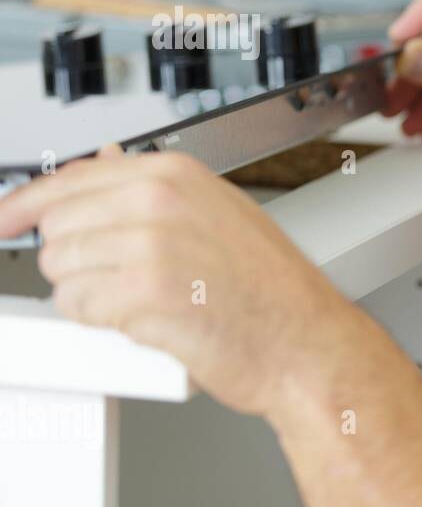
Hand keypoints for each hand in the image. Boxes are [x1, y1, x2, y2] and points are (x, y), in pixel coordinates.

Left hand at [0, 145, 371, 417]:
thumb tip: (105, 163)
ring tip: (144, 302)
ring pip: (62, 269)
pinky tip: (147, 320)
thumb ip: (155, 188)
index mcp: (176, 174)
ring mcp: (150, 245)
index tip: (5, 220)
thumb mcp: (220, 214)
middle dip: (77, 259)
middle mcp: (160, 201)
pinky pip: (77, 307)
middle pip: (57, 225)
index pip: (70, 179)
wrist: (306, 343)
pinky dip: (101, 322)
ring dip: (91, 295)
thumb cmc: (274, 291)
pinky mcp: (142, 294)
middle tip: (121, 281)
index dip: (24, 205)